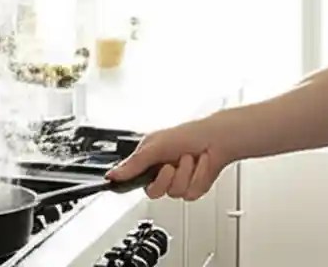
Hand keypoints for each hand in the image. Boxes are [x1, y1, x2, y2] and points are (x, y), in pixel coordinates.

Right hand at [107, 116, 234, 200]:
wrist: (215, 139)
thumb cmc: (186, 135)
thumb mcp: (153, 147)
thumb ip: (132, 164)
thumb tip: (111, 174)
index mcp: (148, 161)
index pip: (132, 180)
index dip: (133, 182)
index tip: (132, 182)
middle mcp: (161, 173)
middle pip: (153, 192)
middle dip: (164, 179)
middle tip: (170, 165)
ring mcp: (178, 182)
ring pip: (174, 193)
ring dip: (184, 174)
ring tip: (188, 158)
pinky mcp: (193, 189)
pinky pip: (190, 193)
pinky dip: (196, 178)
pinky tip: (199, 165)